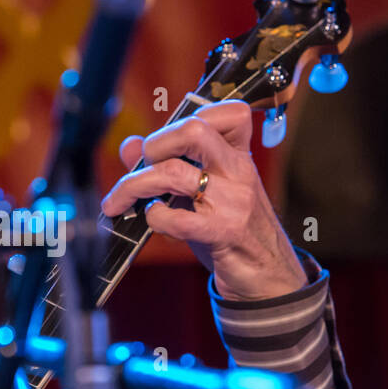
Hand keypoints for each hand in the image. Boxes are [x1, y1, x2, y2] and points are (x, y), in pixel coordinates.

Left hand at [99, 101, 306, 300]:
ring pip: (173, 173)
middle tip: (145, 164)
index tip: (170, 137)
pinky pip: (178, 218)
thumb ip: (168, 164)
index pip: (230, 112)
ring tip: (119, 200)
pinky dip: (154, 216)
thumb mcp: (204, 193)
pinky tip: (153, 219)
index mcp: (238, 156)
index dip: (194, 112)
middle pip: (194, 130)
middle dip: (156, 143)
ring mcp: (234, 201)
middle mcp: (238, 172)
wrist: (268, 276)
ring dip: (134, 185)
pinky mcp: (224, 233)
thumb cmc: (231, 230)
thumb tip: (130, 145)